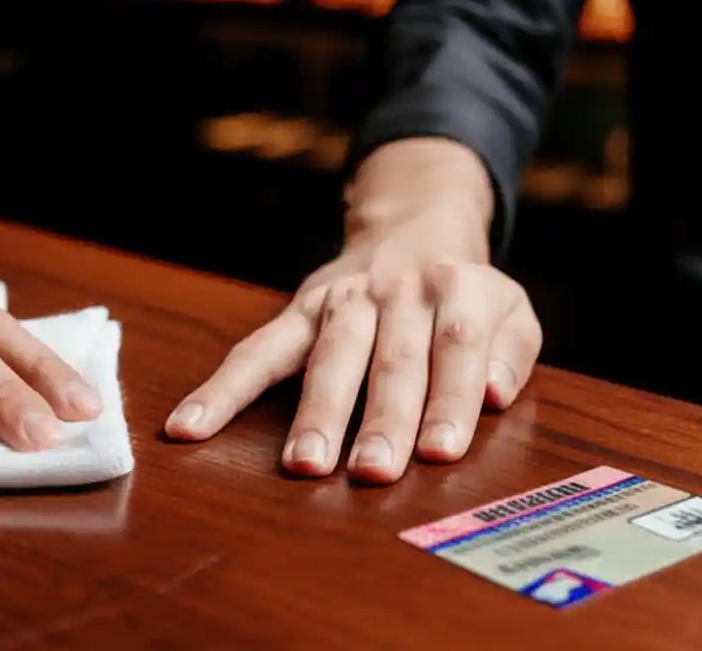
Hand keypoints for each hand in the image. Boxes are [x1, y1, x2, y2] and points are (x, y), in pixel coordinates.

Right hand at [165, 139, 541, 482]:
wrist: (410, 229)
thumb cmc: (463, 294)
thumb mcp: (511, 309)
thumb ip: (511, 352)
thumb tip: (491, 393)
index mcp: (456, 290)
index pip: (455, 347)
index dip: (448, 399)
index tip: (439, 451)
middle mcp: (395, 291)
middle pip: (391, 358)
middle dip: (381, 417)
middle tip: (372, 472)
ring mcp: (341, 300)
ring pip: (329, 357)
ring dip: (315, 411)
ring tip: (303, 464)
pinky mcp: (297, 312)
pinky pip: (257, 351)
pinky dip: (223, 388)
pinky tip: (190, 425)